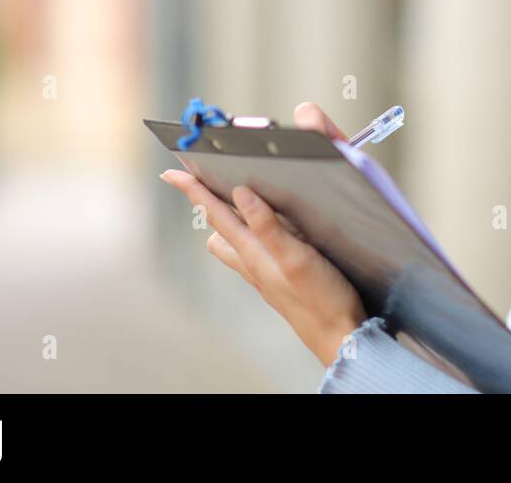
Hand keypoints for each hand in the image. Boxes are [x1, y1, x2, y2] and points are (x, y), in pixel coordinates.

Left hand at [158, 101, 365, 367]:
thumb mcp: (295, 257)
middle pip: (218, 227)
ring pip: (233, 242)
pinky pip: (252, 250)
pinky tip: (268, 229)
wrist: (338, 335)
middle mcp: (252, 261)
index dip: (193, 191)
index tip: (172, 174)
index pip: (215, 214)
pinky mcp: (277, 278)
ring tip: (233, 198)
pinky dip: (250, 233)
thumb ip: (267, 226)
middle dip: (206, 202)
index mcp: (252, 252)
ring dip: (228, 220)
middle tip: (201, 180)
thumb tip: (240, 194)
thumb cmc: (321, 300)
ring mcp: (264, 272)